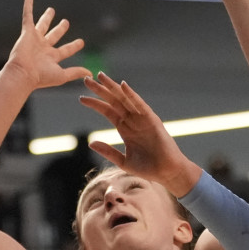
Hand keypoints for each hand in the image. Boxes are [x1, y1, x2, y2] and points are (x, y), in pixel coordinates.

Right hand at [4, 0, 91, 89]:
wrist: (23, 74)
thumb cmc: (41, 77)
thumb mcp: (62, 75)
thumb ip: (75, 72)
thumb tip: (90, 73)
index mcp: (51, 58)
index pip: (66, 50)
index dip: (74, 46)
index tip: (81, 42)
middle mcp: (43, 48)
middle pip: (53, 35)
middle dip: (60, 29)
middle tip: (66, 22)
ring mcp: (34, 39)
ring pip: (42, 25)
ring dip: (46, 17)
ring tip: (51, 10)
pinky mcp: (26, 32)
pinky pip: (27, 15)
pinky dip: (28, 5)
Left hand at [79, 72, 199, 194]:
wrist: (167, 173)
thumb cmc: (148, 168)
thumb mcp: (123, 161)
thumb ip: (108, 151)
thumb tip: (91, 143)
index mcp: (125, 129)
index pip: (108, 111)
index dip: (95, 104)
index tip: (81, 98)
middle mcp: (133, 120)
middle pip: (114, 101)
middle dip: (101, 90)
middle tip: (86, 79)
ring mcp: (143, 119)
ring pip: (125, 99)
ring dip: (113, 87)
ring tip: (100, 76)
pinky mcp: (152, 120)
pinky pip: (140, 105)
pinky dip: (132, 95)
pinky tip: (123, 86)